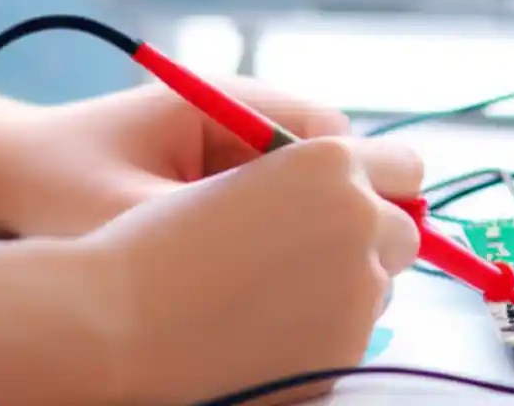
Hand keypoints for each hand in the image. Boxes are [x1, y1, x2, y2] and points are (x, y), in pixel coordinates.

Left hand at [0, 77, 354, 237]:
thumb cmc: (55, 183)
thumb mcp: (125, 215)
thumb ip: (206, 226)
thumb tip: (294, 255)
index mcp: (223, 99)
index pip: (329, 131)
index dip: (355, 181)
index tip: (356, 236)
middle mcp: (237, 112)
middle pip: (328, 155)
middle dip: (337, 203)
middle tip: (329, 261)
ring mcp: (229, 142)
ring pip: (304, 183)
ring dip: (303, 221)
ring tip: (283, 270)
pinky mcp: (216, 173)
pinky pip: (272, 201)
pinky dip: (275, 232)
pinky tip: (255, 270)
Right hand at [87, 137, 421, 404]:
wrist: (109, 326)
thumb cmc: (155, 243)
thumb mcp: (236, 176)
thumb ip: (314, 171)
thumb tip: (377, 191)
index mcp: (328, 163)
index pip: (404, 166)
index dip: (382, 183)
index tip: (362, 197)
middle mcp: (358, 220)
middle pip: (403, 231)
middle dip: (369, 238)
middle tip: (307, 250)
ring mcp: (358, 290)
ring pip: (379, 286)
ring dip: (346, 286)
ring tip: (265, 292)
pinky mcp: (345, 350)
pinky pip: (352, 334)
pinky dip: (322, 332)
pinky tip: (260, 328)